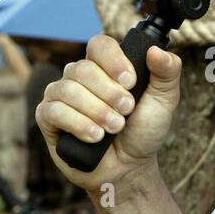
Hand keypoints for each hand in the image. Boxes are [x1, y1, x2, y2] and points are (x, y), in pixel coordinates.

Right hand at [35, 34, 181, 191]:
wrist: (129, 168)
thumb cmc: (143, 131)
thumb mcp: (164, 101)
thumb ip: (167, 72)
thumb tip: (156, 50)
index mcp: (105, 66)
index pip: (99, 45)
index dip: (113, 61)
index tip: (130, 82)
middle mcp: (79, 76)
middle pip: (83, 69)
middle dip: (109, 94)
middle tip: (126, 111)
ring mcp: (60, 95)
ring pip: (68, 90)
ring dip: (97, 111)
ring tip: (115, 128)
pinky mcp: (47, 117)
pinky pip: (53, 111)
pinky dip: (78, 124)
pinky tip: (95, 137)